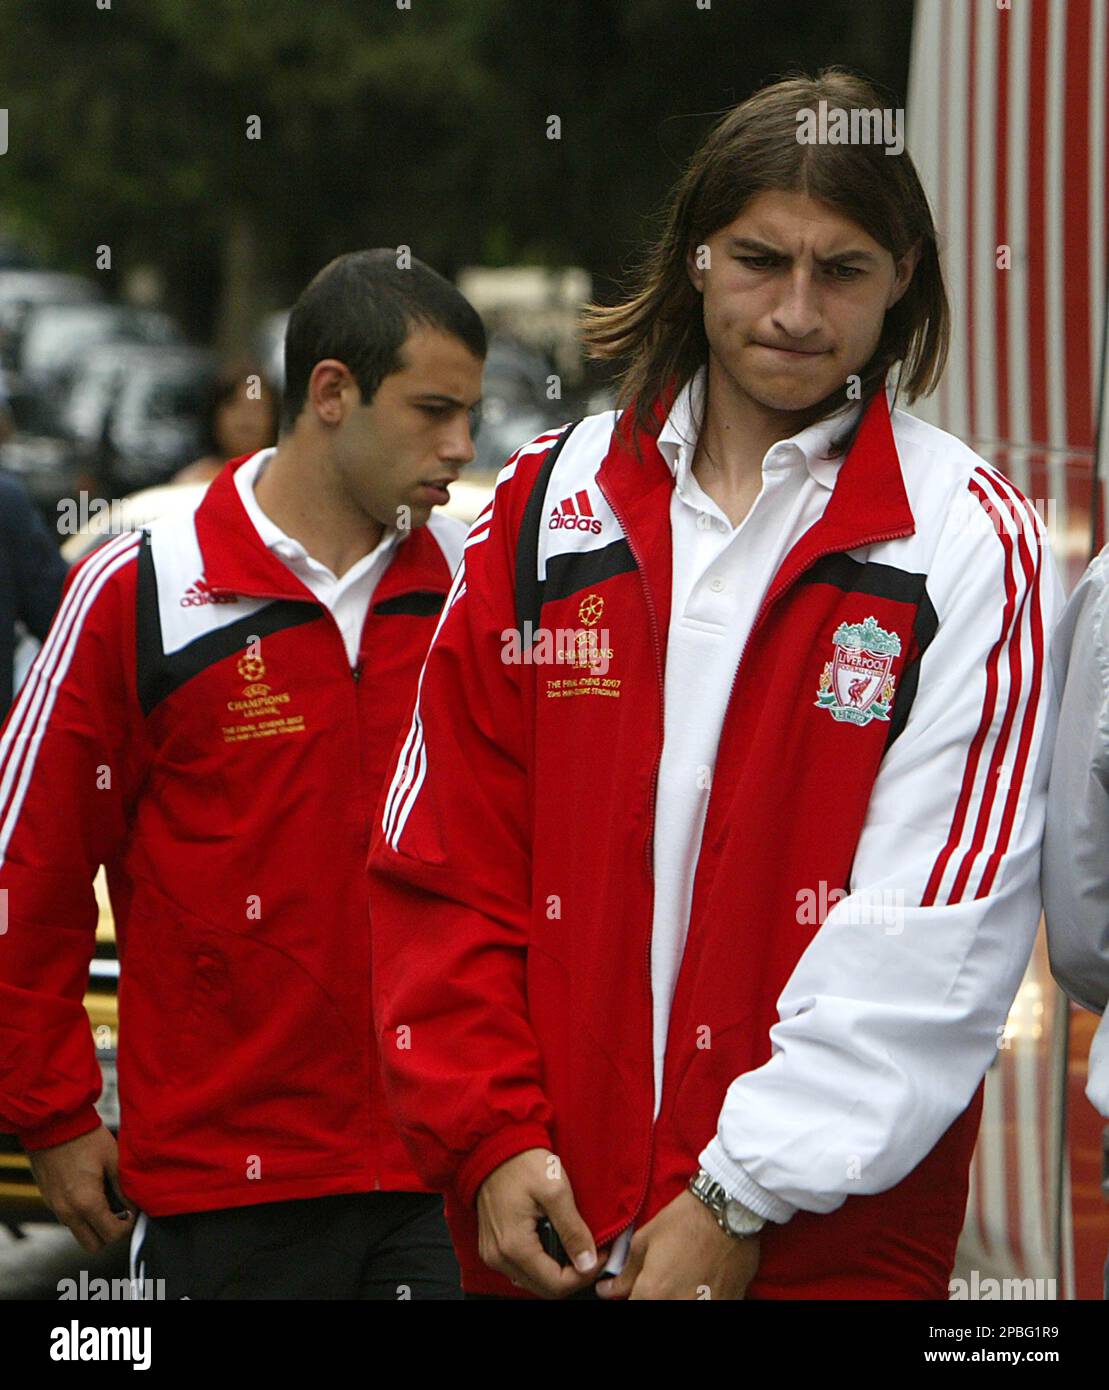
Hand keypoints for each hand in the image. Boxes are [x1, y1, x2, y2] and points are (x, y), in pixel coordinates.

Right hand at [28, 1124, 136, 1252]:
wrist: (53, 1124)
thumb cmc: (86, 1138)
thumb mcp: (113, 1159)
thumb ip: (124, 1188)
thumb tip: (135, 1207)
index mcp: (86, 1203)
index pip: (112, 1235)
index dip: (128, 1227)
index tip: (134, 1211)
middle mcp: (68, 1212)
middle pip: (93, 1245)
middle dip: (110, 1233)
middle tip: (122, 1211)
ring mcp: (56, 1208)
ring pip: (79, 1233)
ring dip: (95, 1225)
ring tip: (107, 1198)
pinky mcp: (50, 1201)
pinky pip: (69, 1219)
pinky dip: (82, 1215)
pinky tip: (92, 1191)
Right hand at [476, 1147, 608, 1298]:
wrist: (492, 1144)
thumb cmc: (522, 1162)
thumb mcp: (555, 1190)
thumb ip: (572, 1229)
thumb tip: (588, 1263)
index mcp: (514, 1247)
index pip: (556, 1285)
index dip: (584, 1275)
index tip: (601, 1254)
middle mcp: (499, 1258)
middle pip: (545, 1288)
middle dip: (573, 1275)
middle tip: (593, 1252)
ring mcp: (493, 1254)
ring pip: (533, 1281)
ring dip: (558, 1271)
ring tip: (576, 1246)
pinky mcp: (493, 1246)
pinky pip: (521, 1268)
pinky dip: (542, 1263)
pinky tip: (555, 1242)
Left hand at [595, 1190, 759, 1299]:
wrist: (730, 1210)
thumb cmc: (685, 1220)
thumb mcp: (645, 1240)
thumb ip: (626, 1273)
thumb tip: (606, 1291)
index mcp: (653, 1292)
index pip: (632, 1307)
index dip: (632, 1297)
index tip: (636, 1290)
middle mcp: (678, 1305)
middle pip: (655, 1308)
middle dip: (653, 1296)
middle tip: (660, 1279)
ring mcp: (705, 1309)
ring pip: (680, 1308)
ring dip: (675, 1296)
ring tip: (681, 1279)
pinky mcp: (727, 1304)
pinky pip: (707, 1307)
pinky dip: (699, 1299)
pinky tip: (700, 1284)